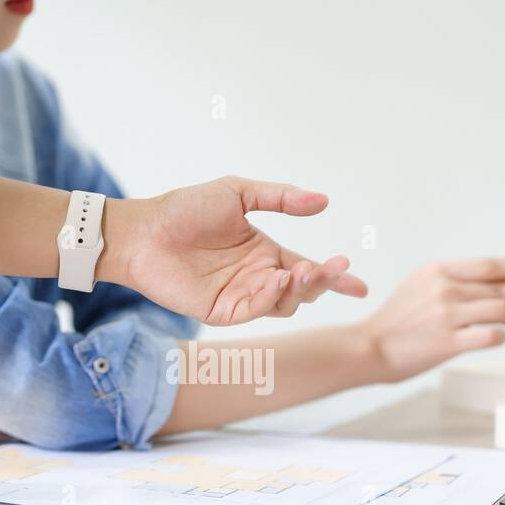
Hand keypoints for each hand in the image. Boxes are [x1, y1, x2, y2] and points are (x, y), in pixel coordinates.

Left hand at [104, 177, 367, 325]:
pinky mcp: (221, 310)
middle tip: (336, 268)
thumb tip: (323, 202)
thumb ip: (280, 198)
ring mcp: (241, 295)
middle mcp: (257, 277)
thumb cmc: (185, 209)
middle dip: (324, 281)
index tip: (359, 284)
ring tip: (304, 269)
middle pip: (303, 289)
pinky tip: (277, 278)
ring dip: (300, 288)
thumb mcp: (238, 193)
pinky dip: (271, 297)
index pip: (307, 267)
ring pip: (284, 303)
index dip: (334, 277)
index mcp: (265, 252)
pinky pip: (255, 309)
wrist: (145, 230)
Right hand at [355, 255, 504, 382]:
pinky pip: (491, 335)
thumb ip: (453, 282)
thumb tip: (496, 283)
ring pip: (501, 310)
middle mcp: (446, 289)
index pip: (491, 265)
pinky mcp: (449, 342)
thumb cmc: (396, 322)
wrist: (369, 347)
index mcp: (439, 271)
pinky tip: (501, 336)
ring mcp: (448, 315)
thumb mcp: (420, 287)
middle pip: (502, 287)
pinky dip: (501, 335)